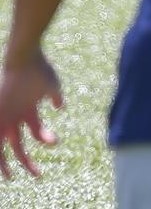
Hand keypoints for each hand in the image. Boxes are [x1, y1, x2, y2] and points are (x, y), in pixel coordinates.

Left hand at [0, 54, 61, 180]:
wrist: (22, 58)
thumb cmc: (39, 69)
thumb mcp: (51, 85)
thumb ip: (56, 97)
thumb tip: (60, 107)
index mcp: (27, 112)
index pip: (34, 134)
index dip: (44, 141)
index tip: (55, 143)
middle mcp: (14, 118)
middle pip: (18, 146)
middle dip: (27, 162)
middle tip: (38, 174)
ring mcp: (6, 118)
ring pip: (3, 147)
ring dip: (6, 164)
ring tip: (11, 176)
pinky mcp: (0, 115)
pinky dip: (5, 149)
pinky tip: (11, 156)